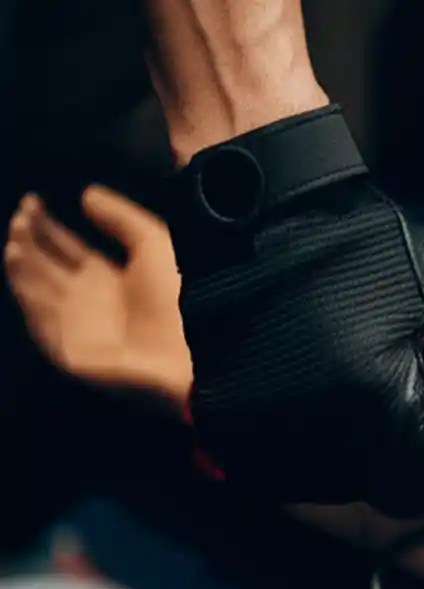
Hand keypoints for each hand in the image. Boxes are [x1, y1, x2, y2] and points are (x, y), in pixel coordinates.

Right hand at [4, 187, 190, 406]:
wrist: (198, 346)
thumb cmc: (184, 297)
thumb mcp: (155, 246)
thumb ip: (122, 219)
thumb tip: (88, 194)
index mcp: (108, 280)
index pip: (65, 250)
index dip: (46, 227)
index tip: (31, 201)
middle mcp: (87, 302)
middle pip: (44, 269)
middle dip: (28, 243)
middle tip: (20, 217)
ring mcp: (76, 328)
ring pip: (36, 292)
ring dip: (22, 265)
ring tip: (16, 238)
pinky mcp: (71, 352)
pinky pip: (43, 322)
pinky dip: (29, 295)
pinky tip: (20, 265)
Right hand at [175, 121, 423, 513]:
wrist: (259, 208)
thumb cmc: (359, 244)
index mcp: (376, 404)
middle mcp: (313, 435)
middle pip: (386, 488)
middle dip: (415, 467)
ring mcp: (260, 436)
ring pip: (333, 485)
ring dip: (364, 464)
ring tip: (378, 418)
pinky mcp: (222, 426)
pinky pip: (281, 467)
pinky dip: (313, 452)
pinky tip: (331, 413)